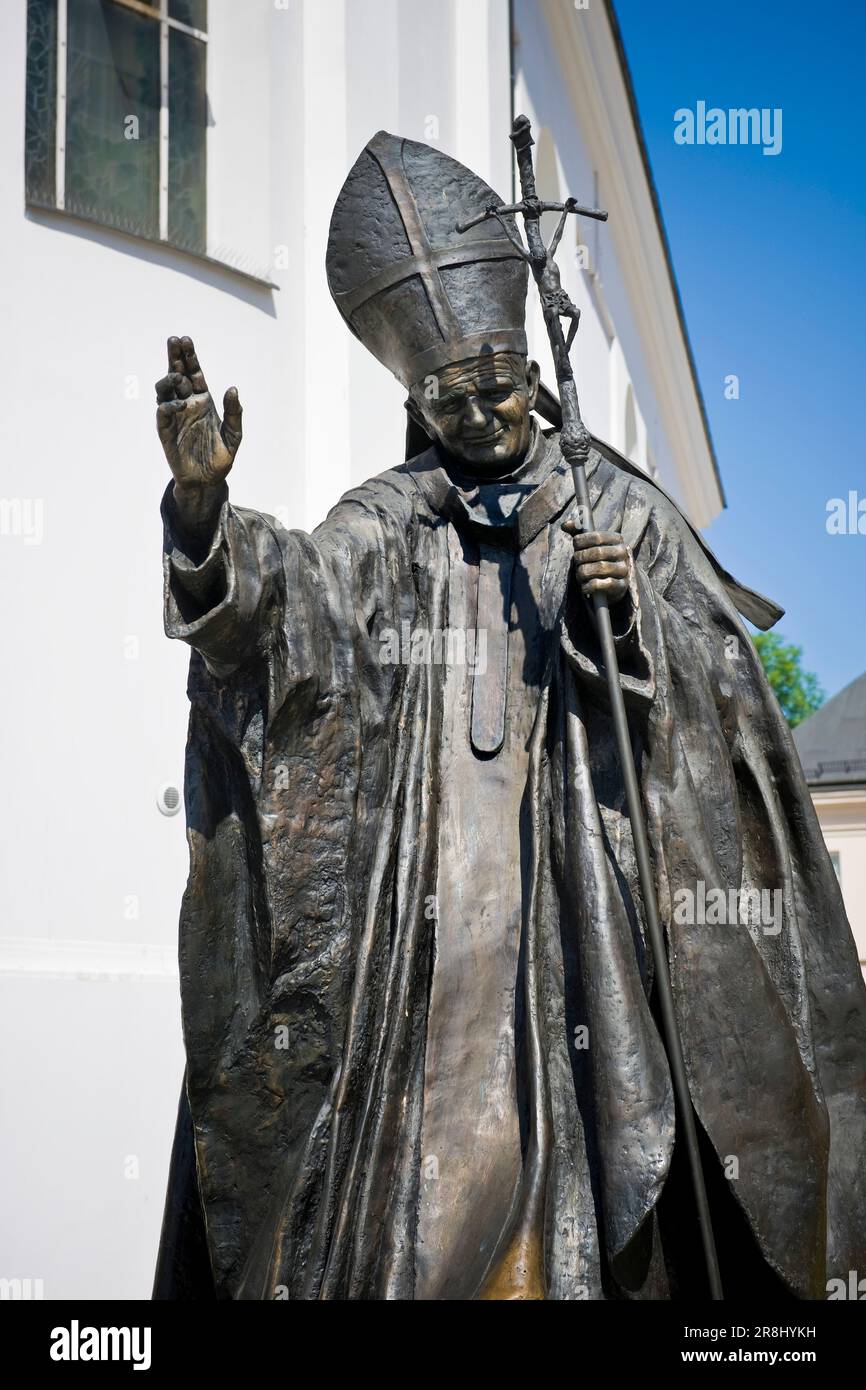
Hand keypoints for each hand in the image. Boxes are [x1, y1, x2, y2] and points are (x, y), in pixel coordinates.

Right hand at [155, 335, 241, 492]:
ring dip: (169, 379)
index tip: (185, 340)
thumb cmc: (220, 459)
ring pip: (165, 390)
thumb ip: (234, 413)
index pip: (194, 374)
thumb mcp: (234, 436)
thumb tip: (232, 389)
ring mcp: (175, 417)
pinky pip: (163, 413)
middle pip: (177, 375)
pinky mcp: (165, 432)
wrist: (207, 482)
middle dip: (175, 357)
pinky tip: (179, 404)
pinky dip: (168, 405)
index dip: (190, 357)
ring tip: (176, 376)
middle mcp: (187, 405)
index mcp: (203, 401)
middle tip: (174, 340)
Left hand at [562, 521, 631, 603]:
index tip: (575, 546)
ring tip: (580, 575)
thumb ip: (577, 532)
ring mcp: (624, 570)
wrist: (612, 584)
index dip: (582, 541)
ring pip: (600, 568)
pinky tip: (585, 586)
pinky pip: (603, 584)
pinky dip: (589, 586)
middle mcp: (623, 553)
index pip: (597, 537)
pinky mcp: (621, 586)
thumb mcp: (588, 544)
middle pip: (598, 552)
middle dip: (581, 558)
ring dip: (584, 572)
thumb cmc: (596, 560)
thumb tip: (565, 524)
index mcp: (617, 539)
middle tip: (576, 562)